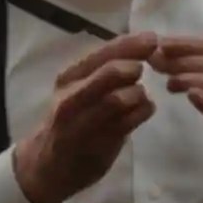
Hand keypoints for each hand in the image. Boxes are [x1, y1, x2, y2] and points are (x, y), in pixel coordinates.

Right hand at [14, 32, 159, 202]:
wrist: (49, 164)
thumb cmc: (71, 120)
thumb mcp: (79, 89)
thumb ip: (105, 70)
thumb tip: (143, 45)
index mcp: (68, 78)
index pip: (101, 54)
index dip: (129, 44)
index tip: (153, 38)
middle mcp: (72, 97)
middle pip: (109, 73)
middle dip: (132, 65)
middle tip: (145, 66)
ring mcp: (83, 122)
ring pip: (118, 99)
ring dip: (138, 93)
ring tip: (141, 94)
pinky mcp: (98, 144)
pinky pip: (129, 123)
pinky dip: (143, 112)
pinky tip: (144, 109)